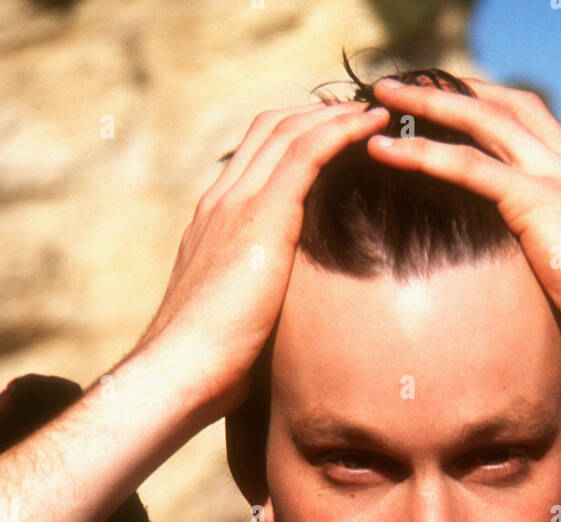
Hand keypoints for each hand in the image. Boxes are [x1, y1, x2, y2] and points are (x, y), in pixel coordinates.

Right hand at [134, 100, 390, 420]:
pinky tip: (373, 127)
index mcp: (213, 222)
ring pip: (289, 131)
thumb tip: (283, 324)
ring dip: (336, 115)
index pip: (254, 156)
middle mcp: (221, 201)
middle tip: (362, 114)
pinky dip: (342, 131)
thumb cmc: (209, 363)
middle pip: (271, 129)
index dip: (295, 136)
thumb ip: (258, 301)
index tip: (333, 137)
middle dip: (318, 114)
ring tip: (377, 113)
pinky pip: (306, 153)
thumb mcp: (237, 319)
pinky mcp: (261, 216)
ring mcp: (238, 203)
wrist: (182, 368)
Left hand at [366, 77, 560, 381]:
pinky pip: (469, 166)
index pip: (537, 128)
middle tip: (411, 84)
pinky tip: (384, 148)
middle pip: (509, 106)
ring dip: (428, 103)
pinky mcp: (539, 202)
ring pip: (484, 121)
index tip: (459, 108)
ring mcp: (558, 179)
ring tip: (382, 95)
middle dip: (458, 89)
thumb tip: (548, 299)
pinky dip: (422, 153)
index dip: (496, 110)